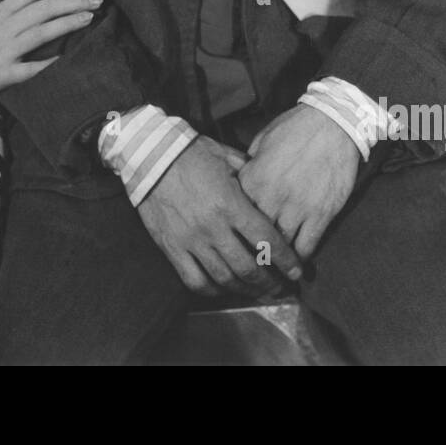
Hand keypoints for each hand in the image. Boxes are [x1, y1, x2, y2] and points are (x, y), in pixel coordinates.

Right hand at [0, 0, 100, 96]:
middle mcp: (4, 27)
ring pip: (42, 34)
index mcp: (0, 9)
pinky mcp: (6, 73)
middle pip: (43, 9)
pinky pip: (32, 67)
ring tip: (90, 18)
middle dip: (72, 2)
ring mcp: (5, 51)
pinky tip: (70, 53)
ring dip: (68, 24)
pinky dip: (50, 60)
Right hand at [136, 135, 302, 297]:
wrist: (150, 155)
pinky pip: (194, 280)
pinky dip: (212, 290)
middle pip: (249, 267)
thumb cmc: (191, 153)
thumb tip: (268, 184)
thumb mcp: (226, 157)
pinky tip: (223, 288)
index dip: (285, 260)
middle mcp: (214, 227)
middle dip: (269, 282)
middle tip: (280, 287)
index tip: (296, 271)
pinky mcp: (172, 247)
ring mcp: (191, 240)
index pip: (266, 240)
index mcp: (231, 204)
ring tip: (256, 291)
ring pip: (224, 278)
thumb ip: (250, 174)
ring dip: (245, 289)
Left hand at [238, 105, 360, 260]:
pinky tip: (297, 265)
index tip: (232, 242)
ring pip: (279, 247)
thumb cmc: (295, 128)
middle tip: (249, 268)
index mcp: (252, 179)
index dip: (233, 230)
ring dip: (275, 261)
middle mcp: (270, 198)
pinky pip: (306, 246)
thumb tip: (241, 182)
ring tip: (271, 274)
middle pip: (254, 237)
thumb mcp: (261, 141)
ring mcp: (296, 208)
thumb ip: (249, 166)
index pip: (234, 215)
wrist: (334, 123)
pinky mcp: (320, 214)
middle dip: (251, 253)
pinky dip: (300, 259)